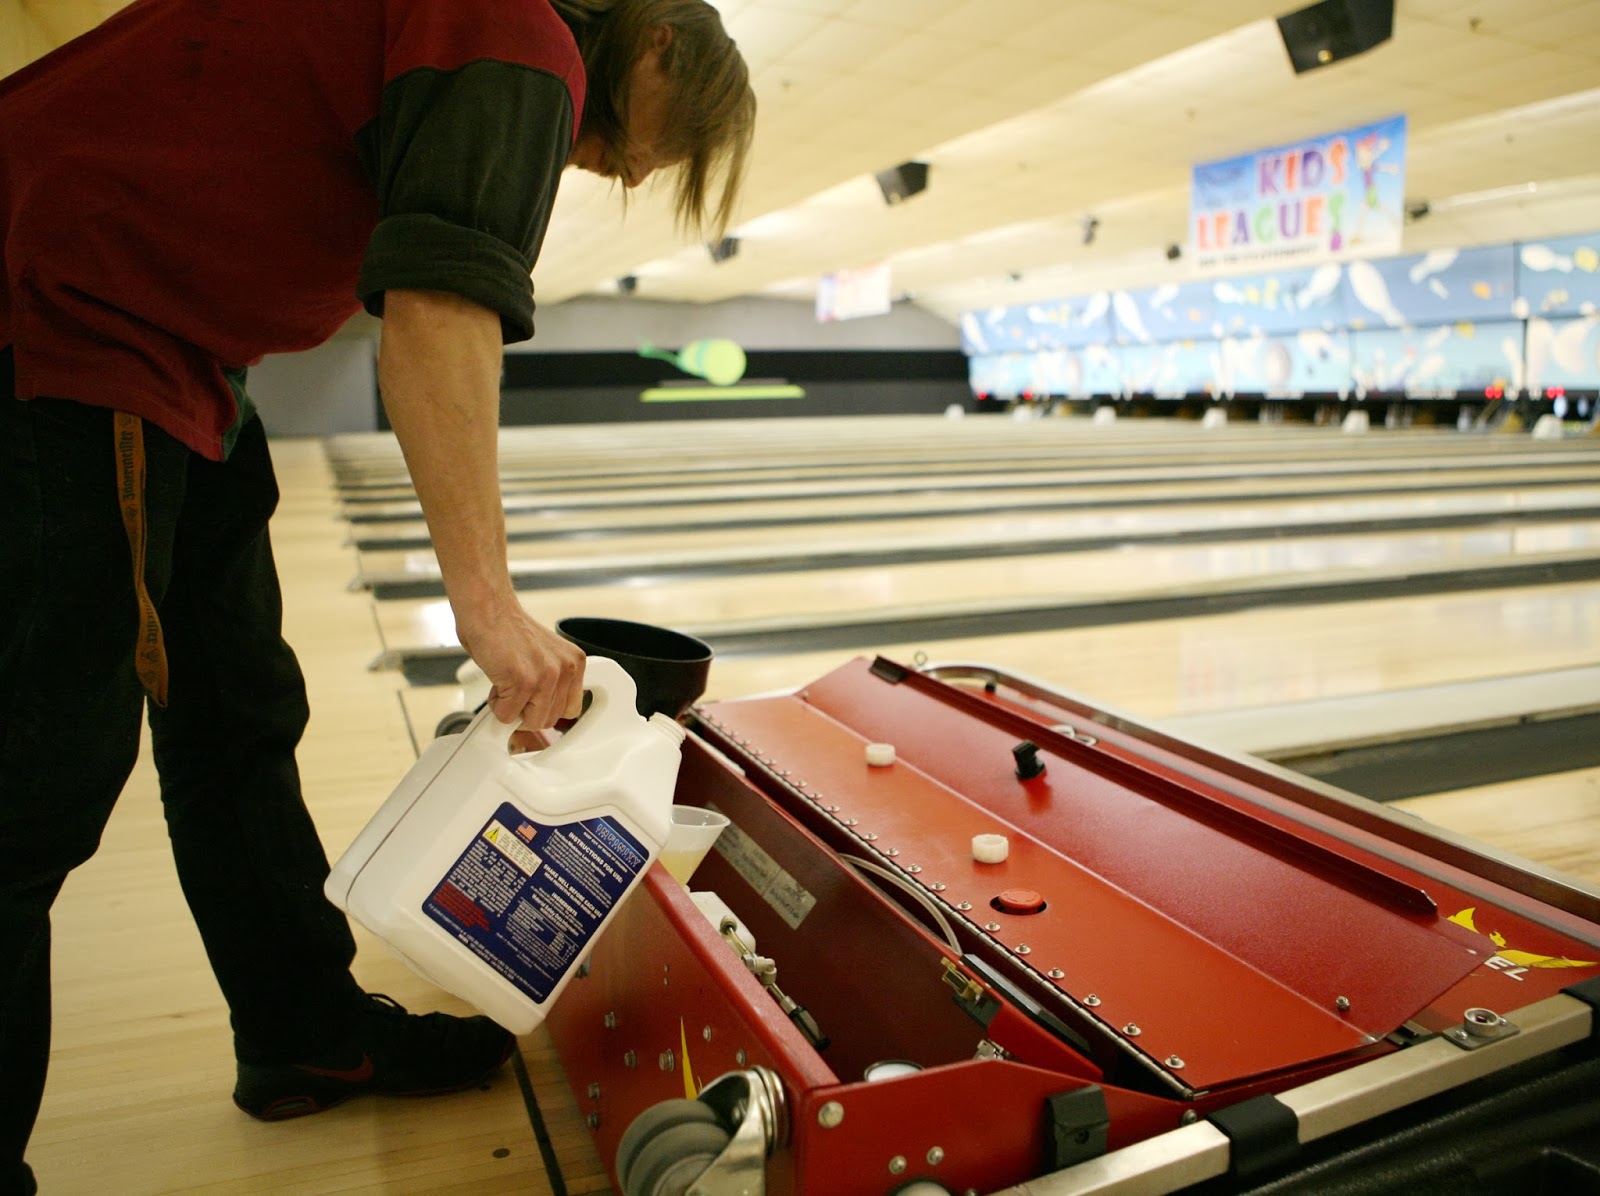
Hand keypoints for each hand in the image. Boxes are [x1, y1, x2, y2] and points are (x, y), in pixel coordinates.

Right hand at [454, 599, 586, 731]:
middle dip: (527, 710)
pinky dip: (496, 705)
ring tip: (505, 683)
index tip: (534, 705)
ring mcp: (546, 676)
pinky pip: (507, 715)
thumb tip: (544, 712)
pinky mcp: (523, 682)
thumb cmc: (507, 630)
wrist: (489, 608)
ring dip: (512, 709)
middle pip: (549, 719)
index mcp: (574, 662)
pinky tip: (496, 681)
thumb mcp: (546, 656)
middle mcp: (565, 669)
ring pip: (531, 721)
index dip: (547, 709)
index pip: (571, 709)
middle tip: (514, 689)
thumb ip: (553, 682)